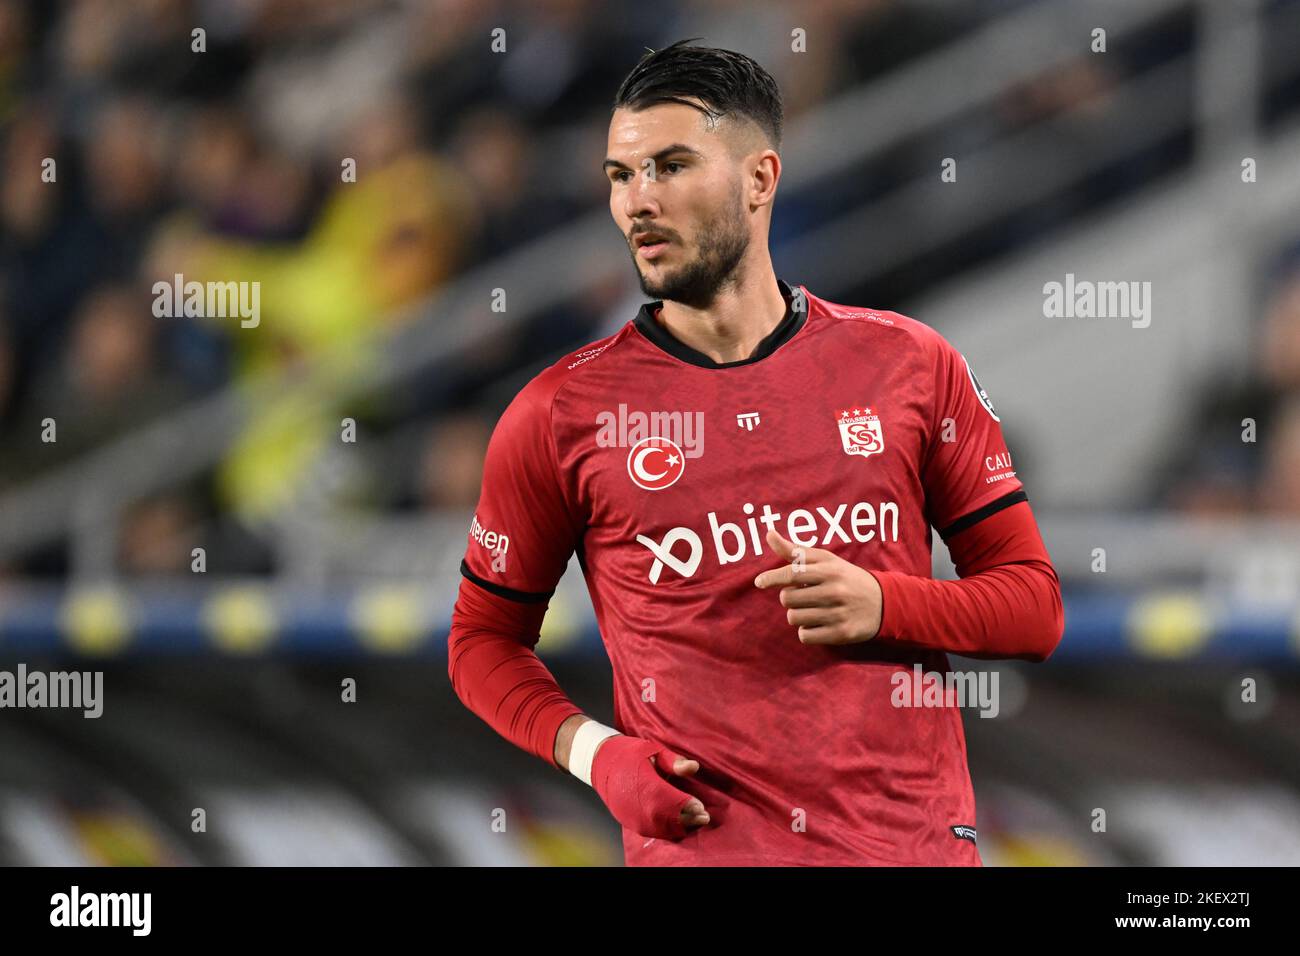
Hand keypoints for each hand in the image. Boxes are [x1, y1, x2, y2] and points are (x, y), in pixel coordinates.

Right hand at [590, 735, 710, 838]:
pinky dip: (667, 830)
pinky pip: (650, 831)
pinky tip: (680, 826)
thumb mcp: (652, 749)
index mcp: (641, 782)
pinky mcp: (628, 821)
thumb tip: (694, 767)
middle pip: (664, 817)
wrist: (599, 762)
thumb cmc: (630, 753)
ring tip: (697, 822)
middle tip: (704, 817)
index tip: (701, 806)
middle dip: (686, 819)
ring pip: (658, 828)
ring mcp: (630, 815)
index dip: (685, 805)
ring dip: (679, 827)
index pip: (666, 799)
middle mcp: (634, 803)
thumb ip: (673, 761)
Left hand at [753, 529, 882, 644]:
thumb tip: (768, 533)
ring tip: (813, 609)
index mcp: (828, 570)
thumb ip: (795, 550)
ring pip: (794, 618)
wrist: (884, 602)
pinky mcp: (841, 634)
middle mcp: (833, 591)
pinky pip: (805, 636)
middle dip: (790, 598)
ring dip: (797, 615)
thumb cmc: (845, 578)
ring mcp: (838, 613)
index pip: (792, 574)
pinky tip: (818, 623)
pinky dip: (806, 631)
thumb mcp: (825, 560)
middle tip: (804, 595)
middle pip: (787, 599)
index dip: (771, 578)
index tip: (759, 582)